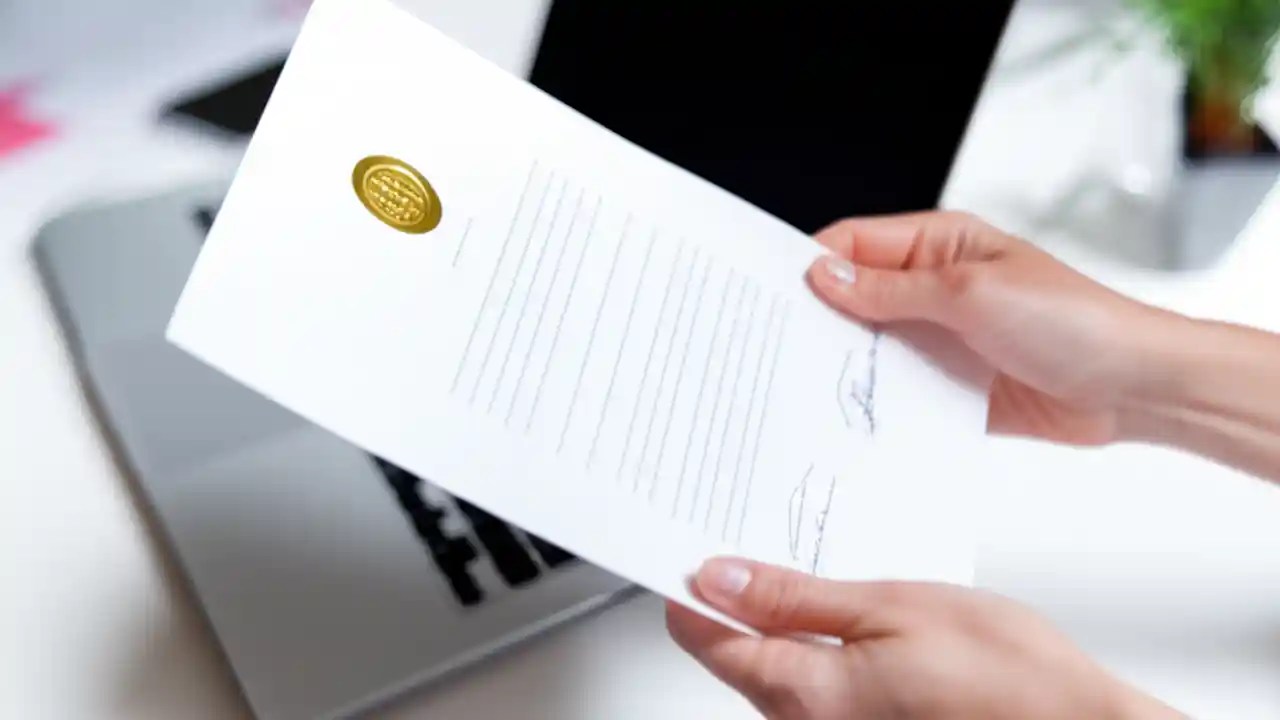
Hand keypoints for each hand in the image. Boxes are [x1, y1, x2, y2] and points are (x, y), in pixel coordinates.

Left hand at [668, 558, 1182, 719]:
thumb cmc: (1008, 679)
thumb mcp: (893, 607)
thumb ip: (794, 597)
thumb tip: (717, 578)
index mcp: (800, 692)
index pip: (698, 633)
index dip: (692, 581)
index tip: (699, 542)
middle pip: (732, 650)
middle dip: (742, 593)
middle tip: (778, 540)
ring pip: (773, 664)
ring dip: (786, 618)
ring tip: (835, 574)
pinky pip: (812, 683)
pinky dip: (820, 644)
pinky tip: (863, 617)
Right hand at [805, 211, 1178, 445]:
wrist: (1133, 388)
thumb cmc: (1071, 321)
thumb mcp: (970, 294)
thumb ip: (892, 289)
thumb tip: (824, 274)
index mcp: (939, 244)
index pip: (855, 244)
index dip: (811, 264)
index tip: (770, 293)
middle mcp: (934, 288)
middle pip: (856, 297)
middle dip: (819, 318)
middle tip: (775, 344)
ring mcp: (942, 338)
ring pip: (872, 346)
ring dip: (846, 363)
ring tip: (801, 384)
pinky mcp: (951, 385)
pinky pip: (900, 389)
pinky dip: (875, 400)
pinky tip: (848, 417)